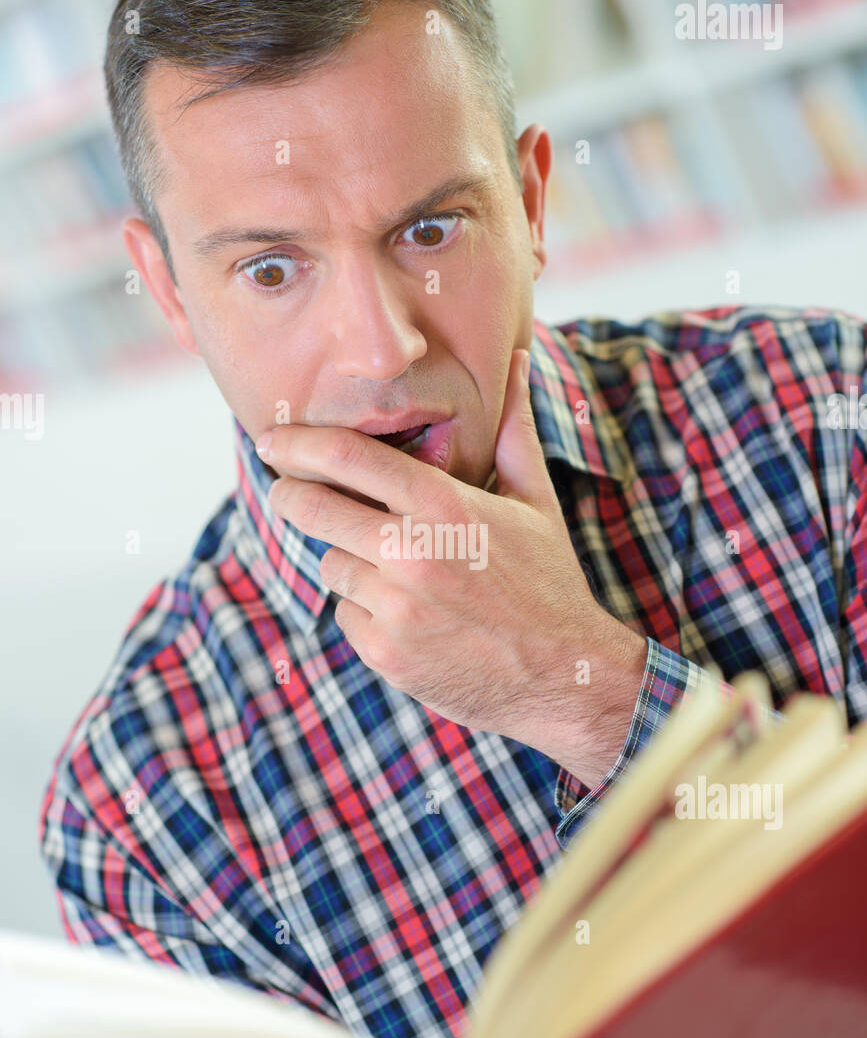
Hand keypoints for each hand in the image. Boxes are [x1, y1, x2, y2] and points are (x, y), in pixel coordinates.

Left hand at [258, 348, 646, 787]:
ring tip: (399, 574)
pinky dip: (366, 612)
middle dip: (290, 495)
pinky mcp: (385, 653)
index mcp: (444, 505)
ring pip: (330, 565)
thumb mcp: (536, 500)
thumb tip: (518, 362)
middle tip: (288, 492)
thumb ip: (513, 429)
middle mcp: (412, 553)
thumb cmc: (548, 582)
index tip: (271, 440)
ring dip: (349, 563)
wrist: (565, 675)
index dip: (298, 444)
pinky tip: (410, 617)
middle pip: (311, 508)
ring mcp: (395, 607)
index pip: (346, 456)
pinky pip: (346, 614)